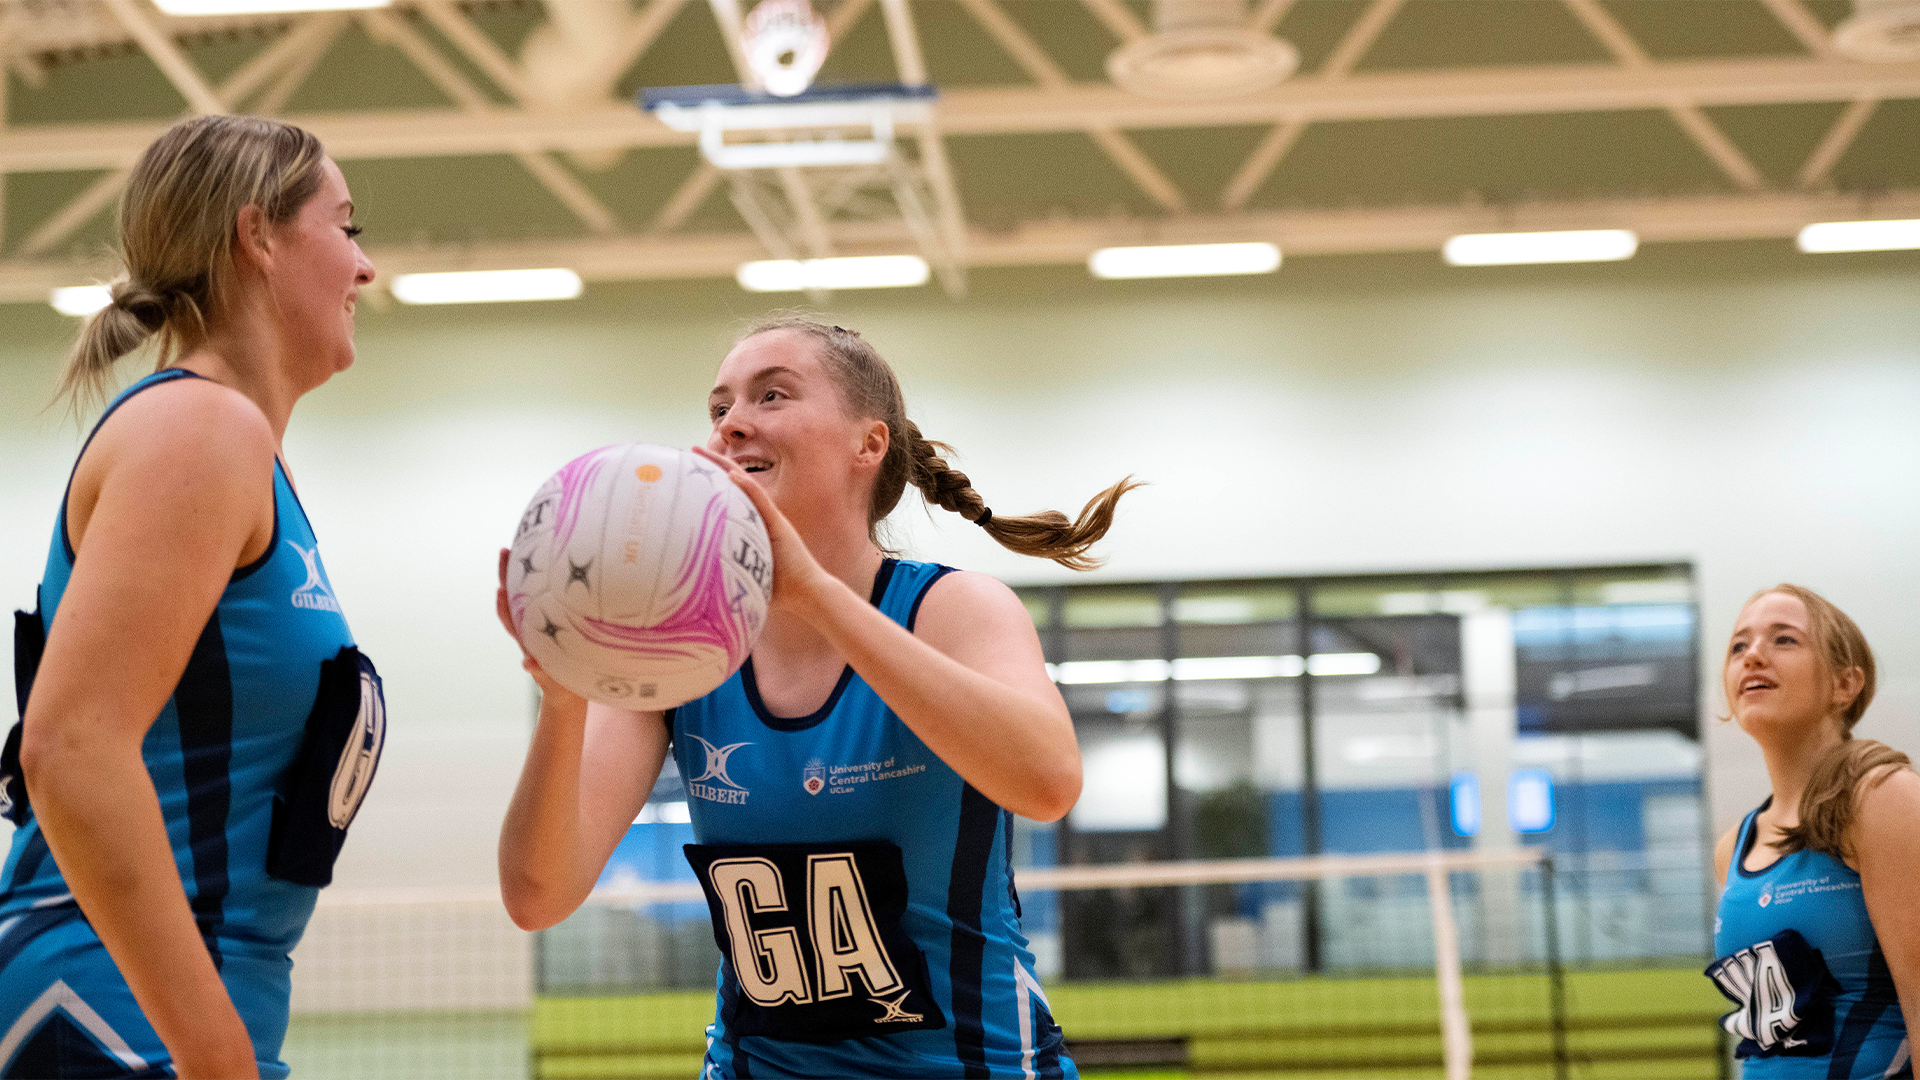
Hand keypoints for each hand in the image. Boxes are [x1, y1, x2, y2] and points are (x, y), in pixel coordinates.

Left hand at [496, 547, 586, 710]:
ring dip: (522, 571)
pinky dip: (544, 578)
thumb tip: (526, 664)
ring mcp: (539, 621)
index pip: (511, 618)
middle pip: (513, 597)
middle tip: (504, 550)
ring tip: (521, 546)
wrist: (567, 692)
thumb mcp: (552, 682)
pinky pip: (544, 595)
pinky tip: (552, 560)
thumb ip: (540, 674)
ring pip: (527, 592)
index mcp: (527, 640)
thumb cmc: (560, 687)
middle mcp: (529, 627)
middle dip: (506, 574)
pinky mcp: (553, 619)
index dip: (504, 604)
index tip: (500, 588)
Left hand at [691, 446, 828, 617]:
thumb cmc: (780, 590)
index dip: (711, 481)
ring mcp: (771, 518)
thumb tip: (699, 585)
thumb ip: (727, 573)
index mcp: (752, 526)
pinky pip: (761, 501)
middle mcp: (761, 516)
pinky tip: (732, 474)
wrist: (807, 593)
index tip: (690, 470)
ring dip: (724, 466)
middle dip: (713, 465)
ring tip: (702, 452)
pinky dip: (747, 487)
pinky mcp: (779, 525)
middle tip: (690, 450)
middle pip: (734, 483)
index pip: (729, 496)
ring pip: (745, 484)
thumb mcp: (746, 576)